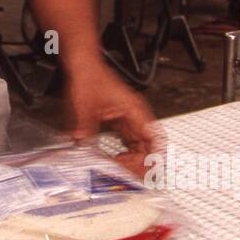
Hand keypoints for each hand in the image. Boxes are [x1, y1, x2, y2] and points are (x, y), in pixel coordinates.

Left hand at [62, 58, 161, 174]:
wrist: (83, 65)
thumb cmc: (89, 78)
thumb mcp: (84, 108)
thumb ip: (85, 130)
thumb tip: (83, 148)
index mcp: (135, 111)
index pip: (155, 138)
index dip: (153, 158)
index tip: (145, 170)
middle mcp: (136, 115)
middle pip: (149, 145)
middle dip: (140, 163)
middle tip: (127, 175)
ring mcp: (129, 117)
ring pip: (139, 144)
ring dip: (133, 159)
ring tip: (121, 169)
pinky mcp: (120, 119)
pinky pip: (129, 140)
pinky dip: (125, 152)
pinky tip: (115, 159)